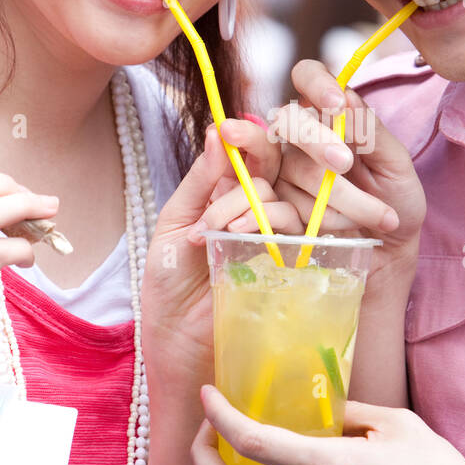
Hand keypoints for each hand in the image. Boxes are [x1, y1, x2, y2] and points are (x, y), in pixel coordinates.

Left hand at [140, 122, 299, 378]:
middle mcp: (252, 208)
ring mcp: (271, 234)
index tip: (229, 128)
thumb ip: (200, 181)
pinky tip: (241, 235)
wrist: (177, 336)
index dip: (244, 136)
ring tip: (215, 231)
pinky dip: (268, 225)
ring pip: (277, 198)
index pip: (247, 153)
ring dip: (246, 205)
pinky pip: (294, 230)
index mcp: (223, 192)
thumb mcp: (175, 222)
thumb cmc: (170, 282)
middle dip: (250, 165)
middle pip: (269, 169)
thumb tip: (217, 131)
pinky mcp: (287, 261)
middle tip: (220, 184)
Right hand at [199, 60, 426, 278]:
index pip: (307, 75)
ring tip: (374, 216)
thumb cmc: (396, 200)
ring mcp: (282, 170)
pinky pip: (285, 204)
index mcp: (331, 114)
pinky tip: (345, 229)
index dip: (315, 83)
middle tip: (345, 165)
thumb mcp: (396, 165)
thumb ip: (372, 131)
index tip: (335, 103)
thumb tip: (345, 96)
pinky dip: (322, 218)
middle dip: (317, 142)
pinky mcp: (274, 205)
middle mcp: (300, 136)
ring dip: (338, 196)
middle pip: (288, 121)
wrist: (389, 249)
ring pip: (295, 169)